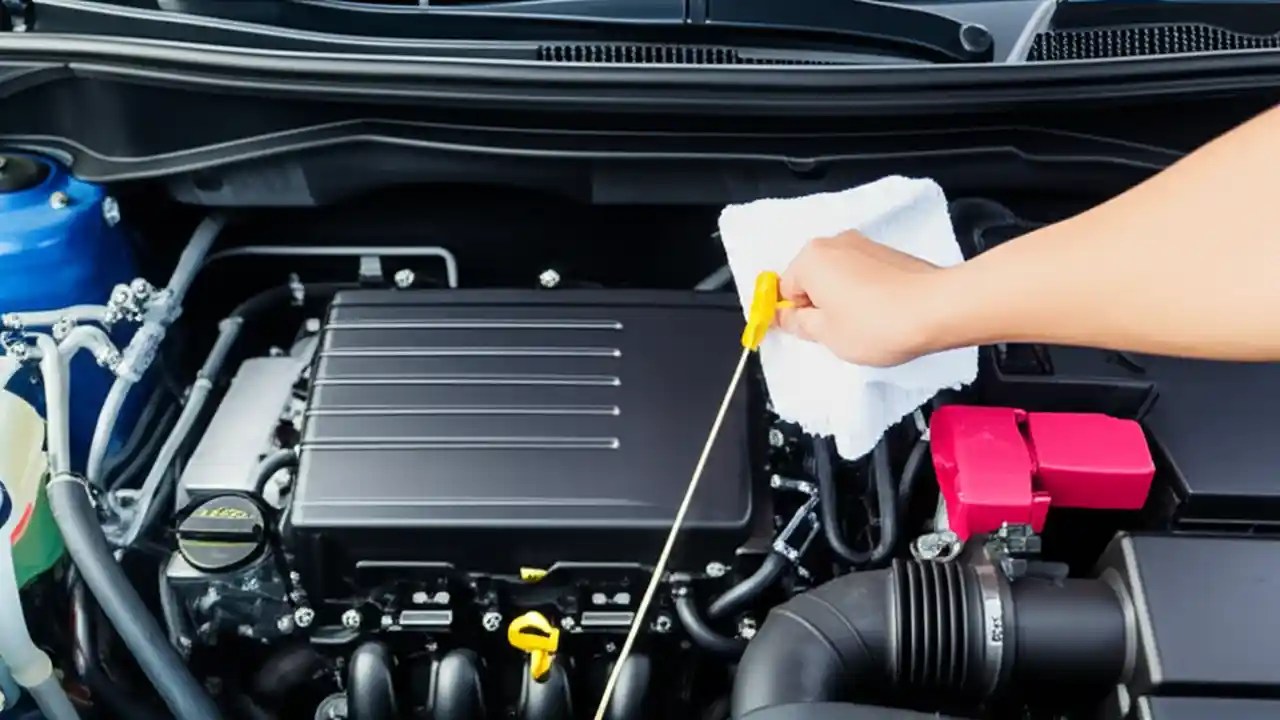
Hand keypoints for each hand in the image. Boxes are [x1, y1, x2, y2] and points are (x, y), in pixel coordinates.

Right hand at [776, 231, 947, 366]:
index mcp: (811, 258)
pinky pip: (862, 273)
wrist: (937, 309)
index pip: (784, 289)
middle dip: (819, 304)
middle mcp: (835, 242)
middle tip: (839, 331)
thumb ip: (796, 322)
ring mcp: (865, 244)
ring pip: (838, 276)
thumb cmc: (875, 324)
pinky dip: (864, 291)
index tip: (812, 334)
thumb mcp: (826, 334)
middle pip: (811, 278)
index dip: (794, 315)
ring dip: (842, 298)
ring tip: (865, 324)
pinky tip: (882, 312)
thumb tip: (782, 315)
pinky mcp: (889, 253)